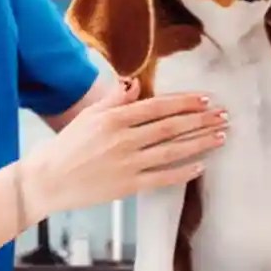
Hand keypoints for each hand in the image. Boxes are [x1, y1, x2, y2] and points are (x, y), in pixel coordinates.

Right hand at [17, 78, 227, 222]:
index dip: (185, 102)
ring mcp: (128, 164)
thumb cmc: (65, 147)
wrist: (47, 181)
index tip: (205, 99)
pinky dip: (183, 172)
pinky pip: (162, 178)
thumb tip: (134, 84)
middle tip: (223, 115)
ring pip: (172, 150)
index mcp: (114, 119)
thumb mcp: (87, 116)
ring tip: (221, 135)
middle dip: (201, 120)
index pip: (158, 106)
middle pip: (171, 127)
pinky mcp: (128, 186)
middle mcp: (124, 139)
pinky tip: (200, 165)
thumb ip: (113, 99)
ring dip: (200, 142)